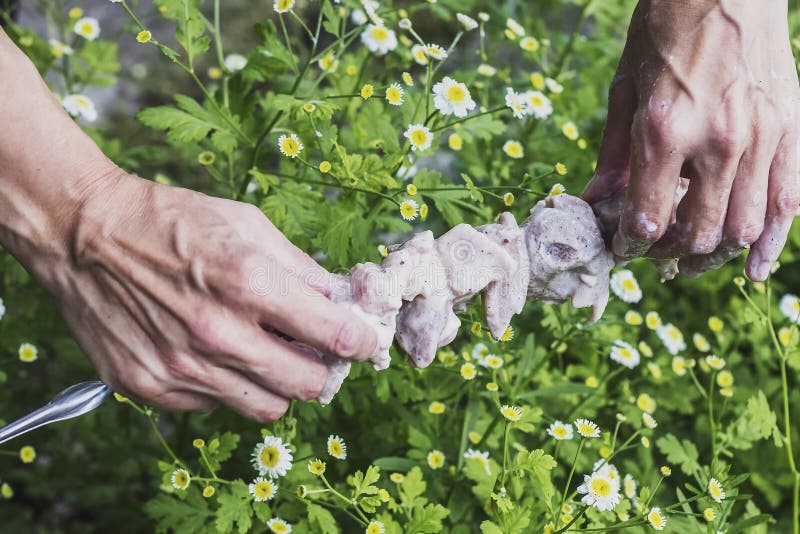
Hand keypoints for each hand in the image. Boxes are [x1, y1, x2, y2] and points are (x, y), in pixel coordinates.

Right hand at [33, 170, 377, 419]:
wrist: (84, 234)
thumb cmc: (169, 221)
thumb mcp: (246, 223)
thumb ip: (300, 267)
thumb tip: (340, 298)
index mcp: (248, 282)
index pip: (334, 335)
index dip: (361, 343)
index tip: (364, 344)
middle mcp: (218, 333)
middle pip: (307, 386)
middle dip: (323, 370)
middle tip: (316, 353)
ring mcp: (181, 367)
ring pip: (266, 407)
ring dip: (278, 385)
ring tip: (265, 355)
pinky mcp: (150, 386)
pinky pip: (214, 406)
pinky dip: (226, 386)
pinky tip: (213, 355)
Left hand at [583, 0, 799, 279]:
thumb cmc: (666, 29)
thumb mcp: (625, 87)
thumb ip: (614, 152)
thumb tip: (597, 199)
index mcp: (666, 130)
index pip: (647, 218)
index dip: (631, 243)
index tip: (624, 246)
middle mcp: (717, 142)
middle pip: (697, 234)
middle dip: (670, 254)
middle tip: (656, 251)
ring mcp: (761, 138)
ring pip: (740, 228)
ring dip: (713, 254)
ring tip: (693, 257)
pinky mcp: (790, 130)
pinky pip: (787, 203)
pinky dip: (769, 242)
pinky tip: (752, 267)